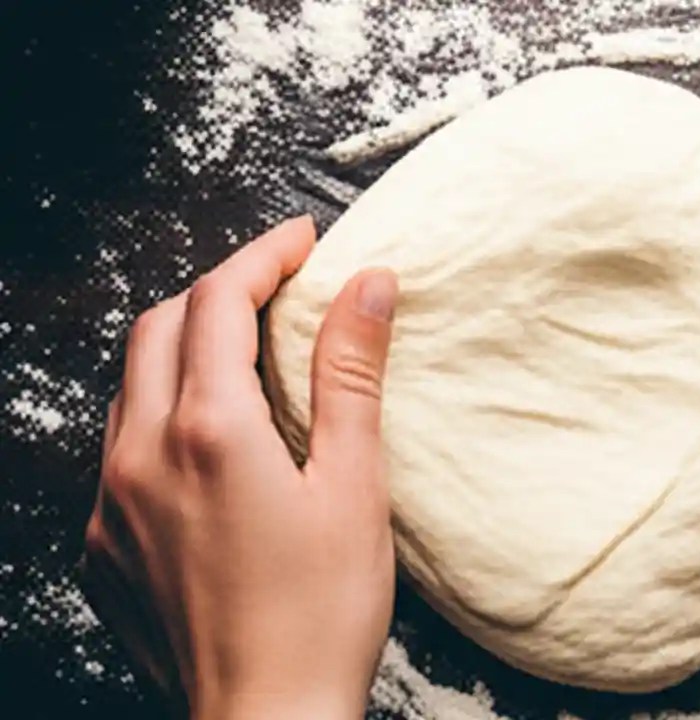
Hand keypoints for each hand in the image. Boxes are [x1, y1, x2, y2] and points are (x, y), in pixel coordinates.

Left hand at [82, 217, 399, 719]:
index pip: (220, 299)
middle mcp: (141, 454)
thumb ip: (351, 375)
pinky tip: (211, 443)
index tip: (305, 241)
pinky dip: (163, 413)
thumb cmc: (322, 614)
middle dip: (219, 289)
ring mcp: (109, 500)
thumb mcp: (355, 485)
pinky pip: (119, 446)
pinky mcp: (101, 543)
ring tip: (249, 354)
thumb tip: (367, 285)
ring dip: (185, 348)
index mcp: (210, 431)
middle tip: (280, 288)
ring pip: (131, 383)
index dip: (264, 255)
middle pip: (162, 325)